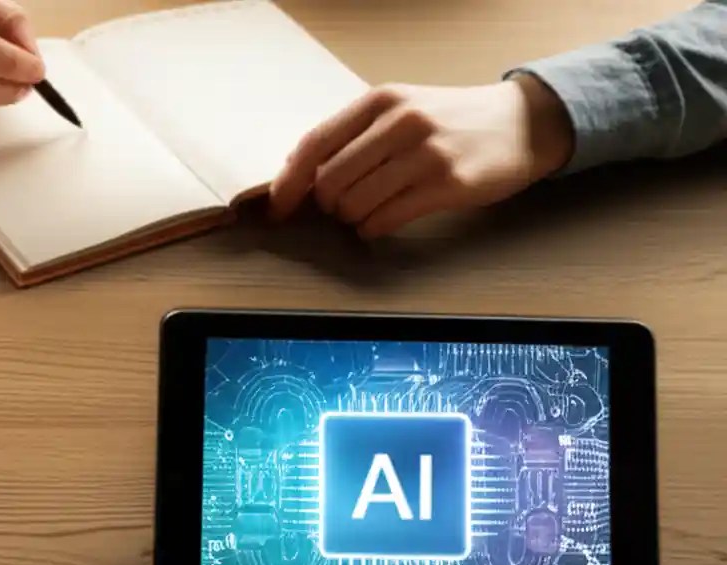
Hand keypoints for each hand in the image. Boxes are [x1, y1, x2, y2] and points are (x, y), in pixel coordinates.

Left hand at [267, 75, 573, 238]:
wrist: (520, 124)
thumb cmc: (449, 121)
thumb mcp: (400, 110)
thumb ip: (354, 135)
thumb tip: (297, 174)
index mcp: (381, 100)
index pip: (314, 144)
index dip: (289, 182)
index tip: (278, 207)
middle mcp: (401, 122)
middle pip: (330, 181)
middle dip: (327, 205)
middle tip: (341, 207)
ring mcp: (426, 153)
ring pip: (355, 204)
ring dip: (352, 218)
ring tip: (367, 211)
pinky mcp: (447, 183)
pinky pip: (385, 219)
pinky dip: (373, 228)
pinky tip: (382, 221)